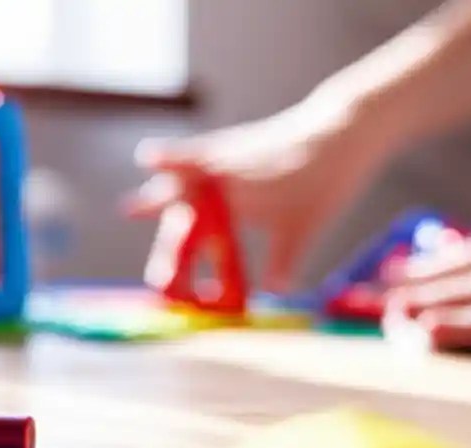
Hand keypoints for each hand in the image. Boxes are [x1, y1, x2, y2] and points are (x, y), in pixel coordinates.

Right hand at [126, 100, 379, 291]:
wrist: (339, 130)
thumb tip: (273, 294)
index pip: (195, 244)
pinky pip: (193, 155)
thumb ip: (283, 261)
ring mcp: (222, 159)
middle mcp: (219, 178)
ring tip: (131, 209)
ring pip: (182, 185)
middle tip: (158, 279)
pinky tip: (153, 158)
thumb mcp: (305, 228)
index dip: (185, 273)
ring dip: (160, 201)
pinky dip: (174, 159)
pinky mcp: (231, 145)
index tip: (179, 295)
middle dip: (170, 250)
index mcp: (232, 201)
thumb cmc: (324, 181)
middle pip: (181, 218)